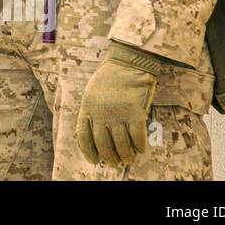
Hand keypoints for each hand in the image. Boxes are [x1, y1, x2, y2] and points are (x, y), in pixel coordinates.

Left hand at [75, 40, 161, 165]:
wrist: (128, 62)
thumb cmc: (109, 77)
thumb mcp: (91, 93)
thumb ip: (91, 112)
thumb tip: (98, 136)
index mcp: (87, 108)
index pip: (84, 137)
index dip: (89, 152)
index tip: (94, 161)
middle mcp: (101, 114)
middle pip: (104, 145)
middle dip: (110, 157)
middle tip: (115, 163)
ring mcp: (118, 114)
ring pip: (122, 145)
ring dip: (126, 155)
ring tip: (128, 159)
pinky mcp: (135, 112)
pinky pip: (137, 137)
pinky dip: (139, 146)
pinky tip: (140, 149)